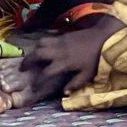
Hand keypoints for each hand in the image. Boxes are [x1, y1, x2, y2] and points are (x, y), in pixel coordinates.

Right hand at [6, 15, 123, 103]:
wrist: (105, 36)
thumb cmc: (97, 56)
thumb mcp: (88, 73)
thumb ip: (75, 83)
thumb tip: (64, 92)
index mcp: (64, 62)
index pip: (45, 73)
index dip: (38, 81)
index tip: (34, 86)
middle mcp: (59, 51)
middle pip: (37, 54)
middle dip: (27, 61)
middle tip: (22, 68)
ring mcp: (61, 41)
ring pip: (41, 43)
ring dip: (34, 50)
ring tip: (31, 57)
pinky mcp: (64, 34)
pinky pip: (48, 37)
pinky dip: (42, 43)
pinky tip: (44, 48)